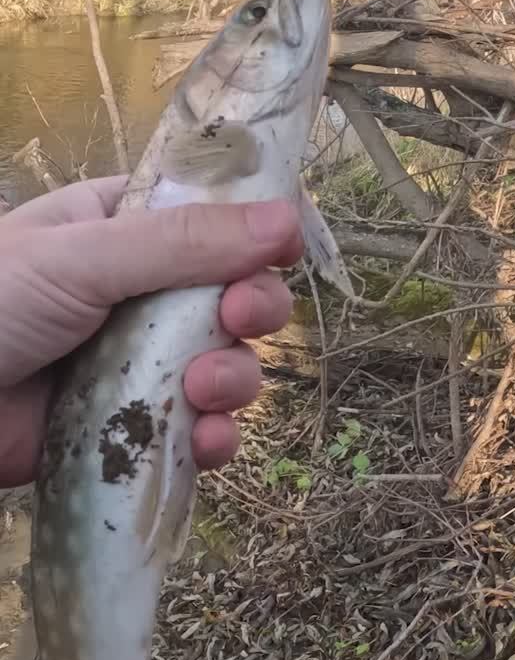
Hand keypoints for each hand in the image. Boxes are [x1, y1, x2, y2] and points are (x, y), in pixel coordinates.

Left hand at [0, 177, 301, 487]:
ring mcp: (138, 366)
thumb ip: (183, 242)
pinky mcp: (131, 430)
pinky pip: (196, 432)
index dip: (255, 237)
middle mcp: (140, 295)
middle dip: (247, 313)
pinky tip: (204, 442)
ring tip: (198, 392)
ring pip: (224, 369)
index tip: (285, 250)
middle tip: (237, 321)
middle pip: (232, 298)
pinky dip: (211, 439)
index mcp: (123, 230)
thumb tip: (288, 217)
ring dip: (231, 382)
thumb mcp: (81, 256)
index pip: (213, 223)